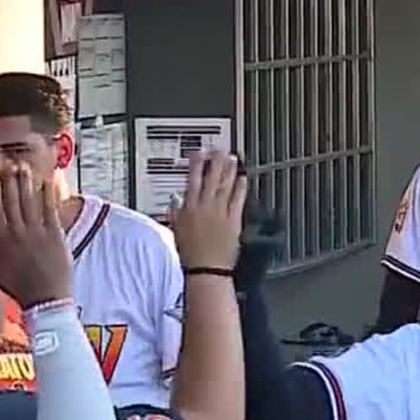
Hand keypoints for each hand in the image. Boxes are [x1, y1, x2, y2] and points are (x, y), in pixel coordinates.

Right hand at [0, 162, 72, 307]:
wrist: (46, 300)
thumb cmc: (20, 288)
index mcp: (2, 241)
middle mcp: (17, 233)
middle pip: (12, 201)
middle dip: (9, 181)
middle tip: (7, 163)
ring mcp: (37, 232)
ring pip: (29, 201)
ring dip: (26, 182)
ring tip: (23, 166)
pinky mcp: (55, 234)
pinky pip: (50, 209)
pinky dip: (48, 194)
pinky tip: (46, 180)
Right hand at [170, 151, 248, 269]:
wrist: (206, 269)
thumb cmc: (190, 255)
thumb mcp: (176, 231)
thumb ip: (176, 213)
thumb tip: (175, 202)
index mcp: (189, 209)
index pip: (192, 180)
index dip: (197, 164)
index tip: (200, 153)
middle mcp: (206, 207)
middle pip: (211, 179)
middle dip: (216, 162)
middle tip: (220, 150)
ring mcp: (221, 213)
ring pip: (225, 186)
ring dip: (230, 170)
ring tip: (233, 158)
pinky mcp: (234, 221)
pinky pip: (238, 200)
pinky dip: (241, 188)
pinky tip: (243, 179)